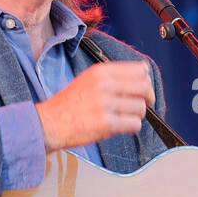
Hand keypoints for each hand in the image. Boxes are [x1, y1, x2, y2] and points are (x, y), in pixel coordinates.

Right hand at [36, 61, 154, 152]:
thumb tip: (143, 73)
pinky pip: (134, 124)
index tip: (144, 88)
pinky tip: (121, 126)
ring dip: (137, 115)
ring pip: (141, 108)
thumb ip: (113, 76)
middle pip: (144, 87)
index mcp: (101, 72)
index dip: (146, 80)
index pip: (139, 69)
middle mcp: (104, 85)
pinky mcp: (106, 123)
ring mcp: (105, 104)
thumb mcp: (88, 79)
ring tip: (124, 117)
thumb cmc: (69, 104)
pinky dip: (132, 127)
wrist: (49, 123)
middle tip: (143, 104)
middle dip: (148, 97)